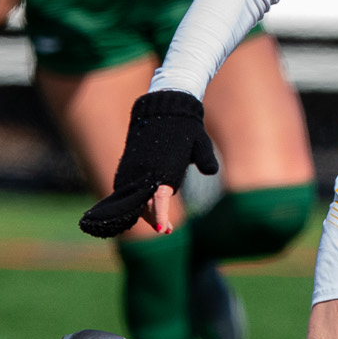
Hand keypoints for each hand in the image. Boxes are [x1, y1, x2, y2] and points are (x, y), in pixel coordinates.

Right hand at [80, 90, 218, 237]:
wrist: (163, 108)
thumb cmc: (185, 127)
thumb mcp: (200, 142)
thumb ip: (205, 158)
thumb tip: (211, 170)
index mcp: (165, 168)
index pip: (160, 198)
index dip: (160, 215)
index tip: (164, 230)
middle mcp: (146, 171)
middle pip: (146, 206)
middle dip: (155, 219)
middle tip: (167, 229)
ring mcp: (135, 170)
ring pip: (135, 200)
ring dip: (145, 212)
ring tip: (160, 221)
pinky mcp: (128, 166)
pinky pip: (126, 190)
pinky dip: (133, 201)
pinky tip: (144, 206)